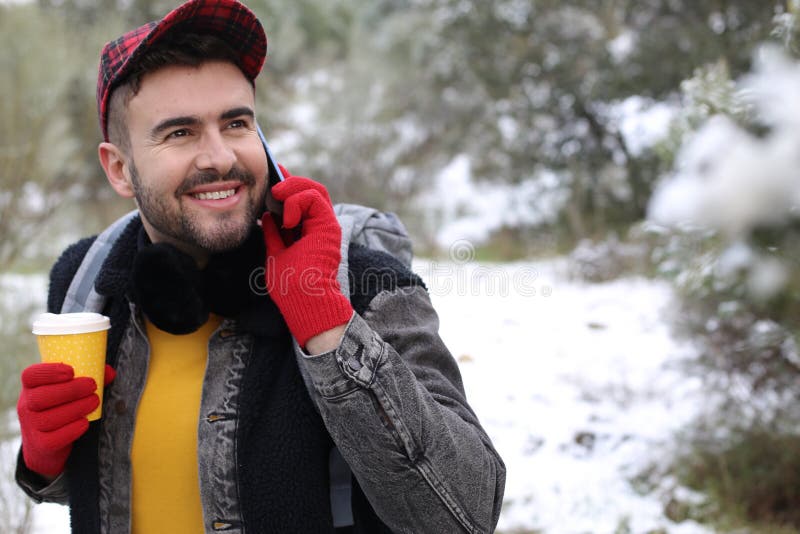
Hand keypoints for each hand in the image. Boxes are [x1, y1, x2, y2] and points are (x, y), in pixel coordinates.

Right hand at [17, 362, 115, 477]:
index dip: (49, 372)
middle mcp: (26, 406)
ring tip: (94, 401)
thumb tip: (110, 372)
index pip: (30, 376)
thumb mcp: (70, 389)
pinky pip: (52, 439)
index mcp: (31, 387)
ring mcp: (30, 426)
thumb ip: (89, 377)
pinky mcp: (40, 445)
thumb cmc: (62, 406)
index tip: (71, 371)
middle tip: (92, 386)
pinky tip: (84, 422)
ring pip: (47, 419)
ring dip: (75, 409)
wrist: (46, 442)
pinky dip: (71, 431)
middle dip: (70, 390)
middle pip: (40, 397)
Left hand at [260, 169, 352, 346]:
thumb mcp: (275, 253)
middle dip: (290, 182)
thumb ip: (273, 235)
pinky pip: (314, 199)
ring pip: (315, 190)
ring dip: (293, 188)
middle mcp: (320, 226)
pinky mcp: (328, 226)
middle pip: (310, 190)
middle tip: (273, 181)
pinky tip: (285, 217)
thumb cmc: (290, 285)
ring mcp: (326, 225)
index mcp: (309, 232)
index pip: (301, 200)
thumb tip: (266, 217)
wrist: (302, 300)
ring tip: (276, 195)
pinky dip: (297, 201)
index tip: (270, 178)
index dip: (287, 187)